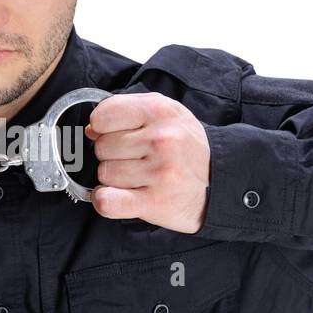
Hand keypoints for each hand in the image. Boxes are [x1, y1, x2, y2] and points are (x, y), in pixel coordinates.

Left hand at [84, 92, 210, 233]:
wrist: (221, 181)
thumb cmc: (187, 148)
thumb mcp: (166, 113)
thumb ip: (127, 110)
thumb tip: (90, 129)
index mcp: (160, 111)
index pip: (103, 116)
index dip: (102, 127)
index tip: (114, 134)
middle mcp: (161, 140)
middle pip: (102, 147)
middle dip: (113, 155)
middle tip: (136, 159)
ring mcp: (159, 172)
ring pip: (104, 174)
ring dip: (116, 179)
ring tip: (140, 177)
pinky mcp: (155, 202)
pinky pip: (108, 201)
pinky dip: (106, 200)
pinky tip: (119, 196)